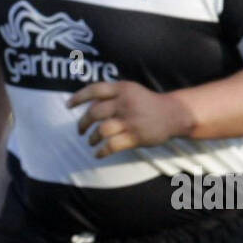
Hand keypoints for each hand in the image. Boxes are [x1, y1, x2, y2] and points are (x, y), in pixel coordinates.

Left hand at [67, 81, 192, 158]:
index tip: (68, 106)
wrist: (174, 114)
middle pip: (94, 113)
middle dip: (83, 123)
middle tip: (80, 130)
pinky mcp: (135, 136)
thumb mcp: (131, 91)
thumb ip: (112, 95)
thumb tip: (86, 105)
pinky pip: (111, 146)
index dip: (78, 97)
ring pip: (101, 130)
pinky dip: (101, 151)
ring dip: (92, 138)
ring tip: (91, 141)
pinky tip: (98, 153)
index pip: (95, 90)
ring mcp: (130, 120)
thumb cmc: (147, 103)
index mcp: (123, 89)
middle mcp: (125, 103)